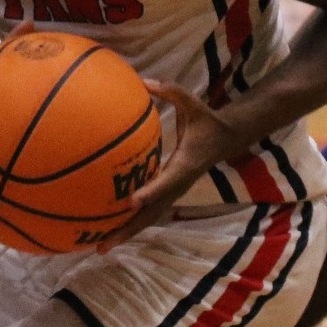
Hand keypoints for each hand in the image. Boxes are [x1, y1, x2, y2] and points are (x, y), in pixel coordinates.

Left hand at [99, 80, 245, 250]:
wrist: (226, 139)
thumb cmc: (206, 120)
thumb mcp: (192, 103)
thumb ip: (171, 92)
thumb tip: (145, 80)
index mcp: (184, 166)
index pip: (166, 181)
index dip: (150, 192)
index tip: (131, 200)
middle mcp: (177, 185)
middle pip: (151, 214)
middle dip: (128, 229)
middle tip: (103, 244)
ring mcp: (173, 193)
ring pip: (148, 219)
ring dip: (126, 233)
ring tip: (100, 247)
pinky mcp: (169, 193)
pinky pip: (148, 212)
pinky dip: (131, 223)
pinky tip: (110, 229)